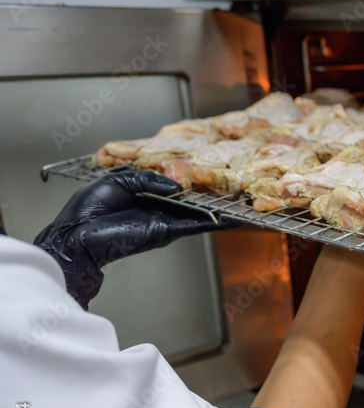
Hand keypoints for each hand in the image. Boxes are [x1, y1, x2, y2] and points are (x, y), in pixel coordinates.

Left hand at [34, 171, 237, 307]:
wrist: (78, 235)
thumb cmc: (89, 208)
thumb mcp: (119, 180)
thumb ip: (149, 178)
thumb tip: (177, 185)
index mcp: (143, 192)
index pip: (173, 184)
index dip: (191, 178)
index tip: (209, 172)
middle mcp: (157, 208)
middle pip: (190, 199)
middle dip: (211, 193)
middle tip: (234, 186)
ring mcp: (165, 221)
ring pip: (197, 212)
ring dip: (218, 208)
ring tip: (241, 202)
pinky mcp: (167, 233)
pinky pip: (194, 226)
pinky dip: (214, 223)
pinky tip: (231, 219)